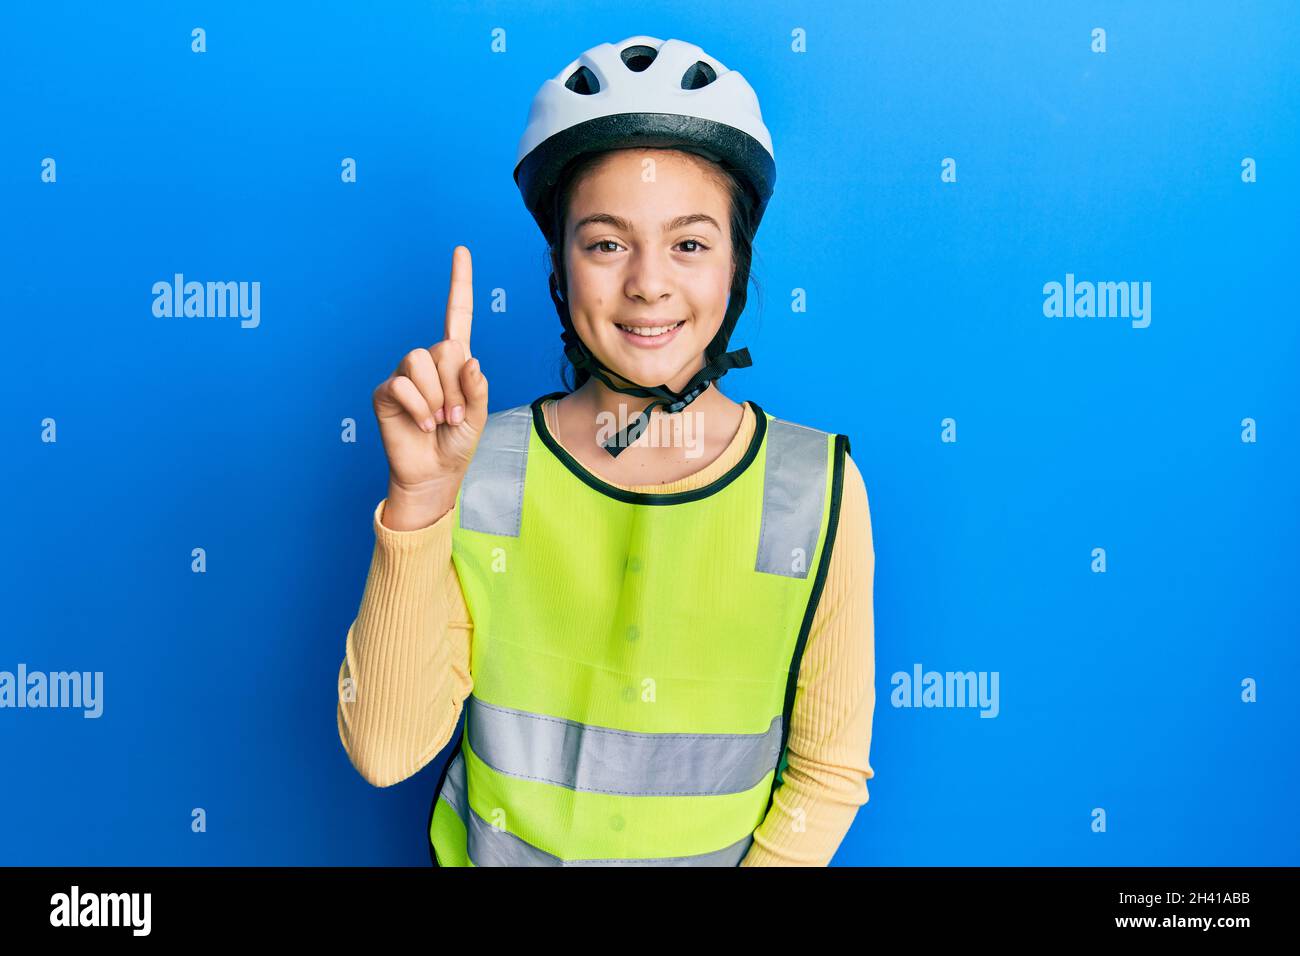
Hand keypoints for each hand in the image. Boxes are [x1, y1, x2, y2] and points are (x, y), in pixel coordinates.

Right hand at [372, 245, 488, 517]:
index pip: (457, 315)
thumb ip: (477, 388)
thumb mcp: (478, 416)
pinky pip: (402, 384)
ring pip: (420, 361)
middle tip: (455, 416)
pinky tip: (422, 424)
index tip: (461, 250)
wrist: (434, 473)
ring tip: (439, 421)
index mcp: (455, 361)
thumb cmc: (457, 443)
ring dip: (437, 397)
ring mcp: (404, 375)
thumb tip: (469, 359)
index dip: (459, 283)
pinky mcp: (385, 391)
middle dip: (455, 387)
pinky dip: (419, 407)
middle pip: (442, 347)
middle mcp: (428, 361)